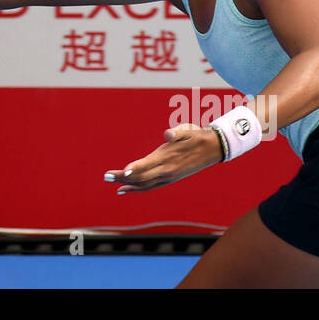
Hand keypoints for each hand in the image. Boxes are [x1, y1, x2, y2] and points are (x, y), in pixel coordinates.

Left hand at [103, 124, 223, 193]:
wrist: (212, 148)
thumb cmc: (195, 136)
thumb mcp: (187, 130)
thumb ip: (175, 133)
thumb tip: (167, 134)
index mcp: (168, 158)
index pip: (147, 166)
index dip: (134, 170)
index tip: (121, 172)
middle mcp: (167, 171)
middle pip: (141, 178)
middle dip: (122, 178)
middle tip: (106, 176)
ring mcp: (168, 177)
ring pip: (144, 184)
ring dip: (127, 185)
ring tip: (112, 183)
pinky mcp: (169, 179)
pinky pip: (150, 187)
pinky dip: (137, 189)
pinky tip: (125, 189)